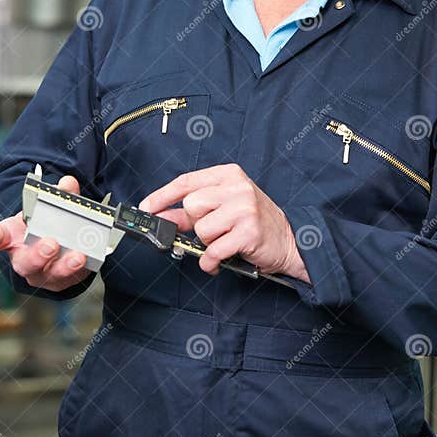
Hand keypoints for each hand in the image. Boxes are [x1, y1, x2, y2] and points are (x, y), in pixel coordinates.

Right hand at [0, 175, 90, 292]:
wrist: (59, 242)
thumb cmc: (45, 223)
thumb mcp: (48, 205)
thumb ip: (58, 193)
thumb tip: (68, 184)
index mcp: (10, 239)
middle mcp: (24, 260)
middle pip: (24, 264)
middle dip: (37, 256)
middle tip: (51, 245)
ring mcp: (44, 273)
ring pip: (50, 276)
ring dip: (64, 267)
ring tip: (77, 257)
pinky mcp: (65, 280)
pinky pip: (72, 279)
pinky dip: (81, 270)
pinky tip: (90, 259)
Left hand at [139, 164, 309, 281]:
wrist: (290, 240)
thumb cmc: (254, 222)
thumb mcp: (225, 207)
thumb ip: (193, 210)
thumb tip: (161, 215)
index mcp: (229, 175)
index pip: (187, 181)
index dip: (162, 195)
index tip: (146, 206)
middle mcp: (237, 187)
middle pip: (191, 205)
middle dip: (196, 223)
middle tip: (214, 230)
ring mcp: (244, 208)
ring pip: (201, 228)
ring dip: (208, 243)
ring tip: (224, 241)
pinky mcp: (248, 231)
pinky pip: (212, 250)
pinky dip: (210, 262)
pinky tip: (219, 260)